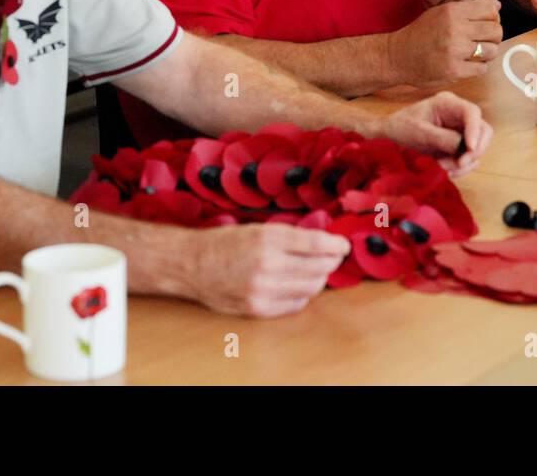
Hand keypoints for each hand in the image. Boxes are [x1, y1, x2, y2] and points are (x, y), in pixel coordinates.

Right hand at [187, 222, 349, 317]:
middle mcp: (268, 264)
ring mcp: (263, 289)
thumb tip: (323, 242)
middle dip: (331, 262)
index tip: (344, 245)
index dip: (336, 245)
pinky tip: (298, 286)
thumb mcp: (258, 228)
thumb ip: (289, 236)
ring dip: (319, 278)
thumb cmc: (225, 243)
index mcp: (269, 238)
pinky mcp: (258, 308)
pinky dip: (303, 295)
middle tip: (333, 257)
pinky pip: (295, 304)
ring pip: (310, 288)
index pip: (317, 244)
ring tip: (317, 271)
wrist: (192, 264)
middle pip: (318, 267)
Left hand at [377, 90, 492, 176]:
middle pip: (483, 130)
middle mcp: (459, 114)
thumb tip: (464, 148)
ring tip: (445, 168)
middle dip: (474, 150)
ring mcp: (461, 129)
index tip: (470, 149)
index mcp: (448, 103)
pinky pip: (470, 157)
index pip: (472, 113)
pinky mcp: (459, 143)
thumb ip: (443, 139)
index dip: (475, 131)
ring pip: (479, 146)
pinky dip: (462, 167)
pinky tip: (447, 170)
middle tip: (459, 164)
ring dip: (466, 162)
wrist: (392, 132)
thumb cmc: (403, 126)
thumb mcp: (420, 133)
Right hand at [387, 0, 503, 85]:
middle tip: (485, 40)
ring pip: (491, 50)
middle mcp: (455, 29)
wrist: (397, 56)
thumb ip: (467, 9)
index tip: (486, 23)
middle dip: (493, 36)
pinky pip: (482, 68)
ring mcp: (455, 51)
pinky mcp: (454, 71)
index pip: (490, 9)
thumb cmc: (420, 33)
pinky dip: (479, 67)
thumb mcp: (440, 12)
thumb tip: (497, 6)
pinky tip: (469, 63)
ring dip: (488, 52)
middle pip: (495, 30)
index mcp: (452, 11)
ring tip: (477, 53)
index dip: (493, 17)